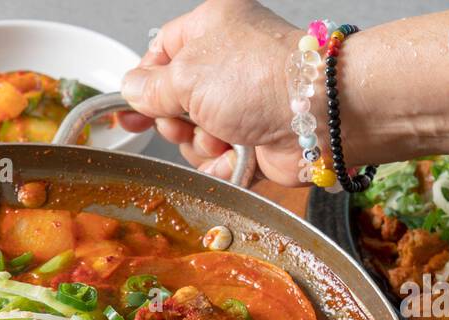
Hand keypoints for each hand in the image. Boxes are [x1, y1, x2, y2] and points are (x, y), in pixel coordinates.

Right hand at [120, 0, 304, 184]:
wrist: (317, 116)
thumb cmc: (257, 78)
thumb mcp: (186, 73)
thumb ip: (149, 86)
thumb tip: (131, 91)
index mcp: (211, 29)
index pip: (161, 51)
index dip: (144, 82)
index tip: (131, 110)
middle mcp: (228, 64)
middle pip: (174, 102)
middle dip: (177, 121)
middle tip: (190, 121)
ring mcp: (242, 104)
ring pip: (195, 136)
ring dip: (203, 144)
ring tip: (227, 135)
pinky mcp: (254, 139)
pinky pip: (218, 160)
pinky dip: (224, 162)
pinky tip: (240, 153)